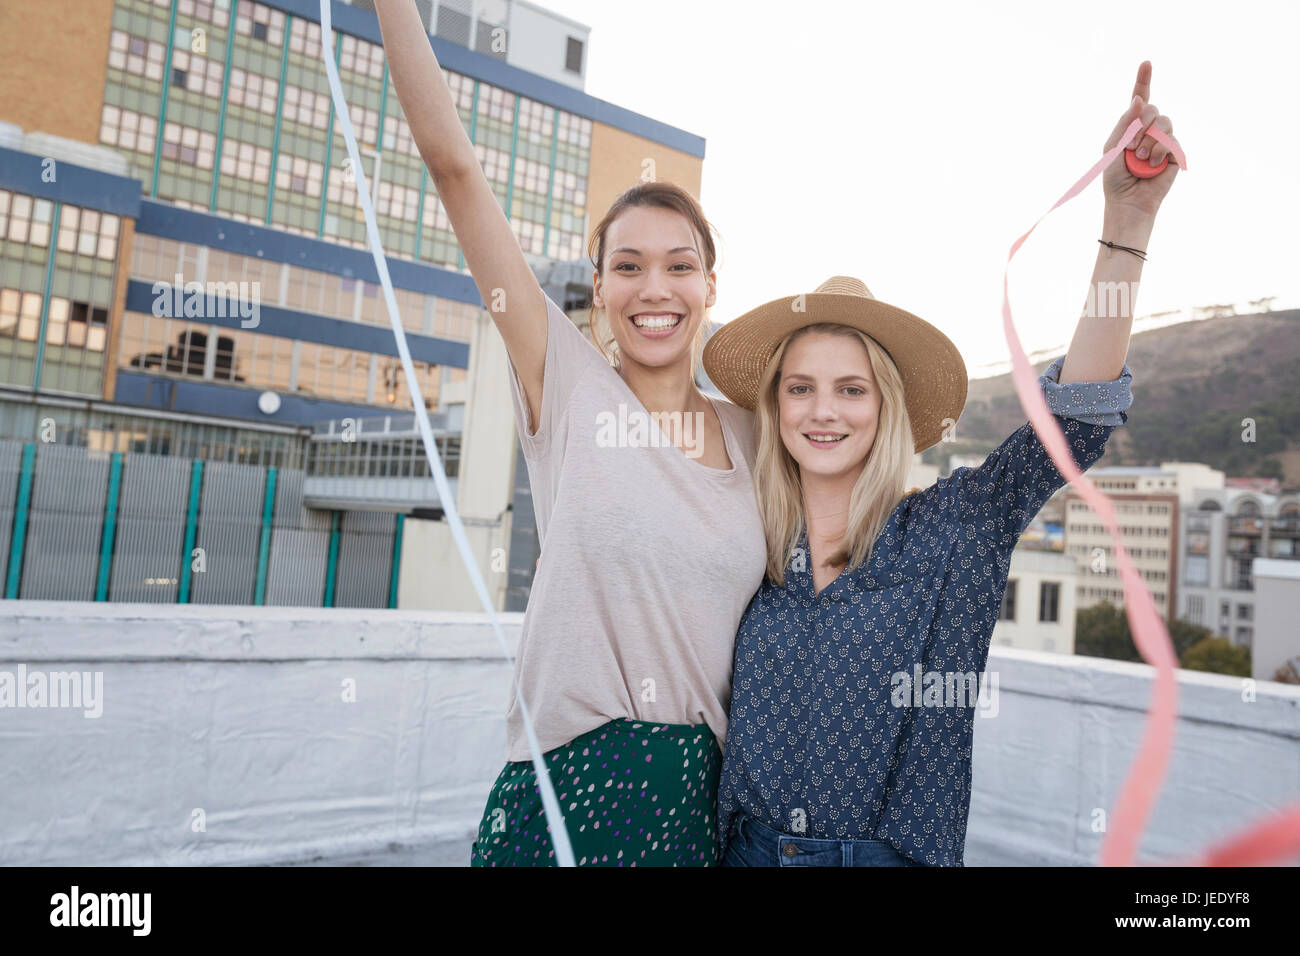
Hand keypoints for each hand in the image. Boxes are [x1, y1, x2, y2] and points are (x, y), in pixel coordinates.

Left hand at [1101, 61, 1180, 221]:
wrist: (1127, 200)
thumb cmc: (1116, 177)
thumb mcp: (1113, 147)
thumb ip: (1125, 123)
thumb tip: (1140, 100)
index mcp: (1133, 126)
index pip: (1140, 99)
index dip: (1143, 80)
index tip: (1146, 63)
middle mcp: (1150, 130)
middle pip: (1153, 109)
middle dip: (1140, 125)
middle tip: (1130, 147)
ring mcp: (1164, 140)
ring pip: (1164, 122)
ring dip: (1148, 140)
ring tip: (1139, 158)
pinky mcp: (1175, 153)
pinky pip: (1170, 140)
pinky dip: (1157, 151)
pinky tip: (1150, 165)